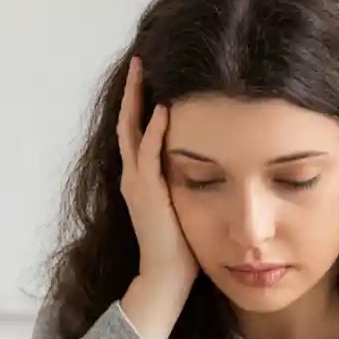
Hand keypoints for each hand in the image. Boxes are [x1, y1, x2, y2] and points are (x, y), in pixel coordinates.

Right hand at [116, 56, 198, 290]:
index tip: (150, 80)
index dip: (141, 105)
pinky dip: (155, 130)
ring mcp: (136, 183)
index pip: (137, 133)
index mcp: (140, 180)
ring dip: (137, 100)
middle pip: (127, 124)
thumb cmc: (181, 248)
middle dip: (133, 92)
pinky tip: (164, 108)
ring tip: (142, 72)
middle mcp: (132, 177)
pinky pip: (149, 153)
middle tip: (139, 62)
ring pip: (131, 131)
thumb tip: (211, 168)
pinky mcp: (146, 192)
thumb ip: (188, 183)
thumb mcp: (183, 206)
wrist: (167, 276)